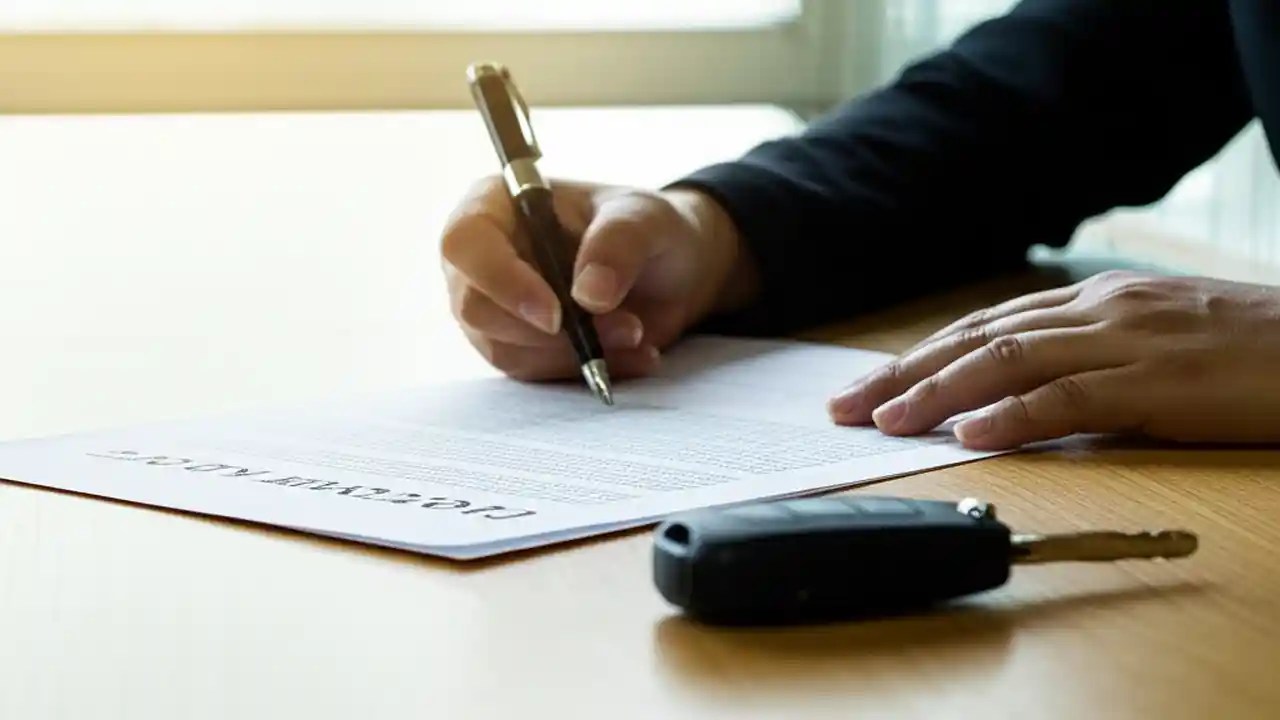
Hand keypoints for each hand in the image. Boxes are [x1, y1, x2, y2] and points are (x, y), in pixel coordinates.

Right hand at [441, 177, 754, 379]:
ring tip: (636, 334)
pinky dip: (583, 370)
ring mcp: (494, 306)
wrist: (668, 272)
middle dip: (549, 331)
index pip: (465, 242)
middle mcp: (482, 258)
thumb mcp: (646, 218)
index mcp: (497, 204)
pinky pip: (532, 372)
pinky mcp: (516, 346)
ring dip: (573, 354)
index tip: (555, 315)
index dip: (501, 281)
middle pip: (475, 307)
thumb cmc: (645, 227)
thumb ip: (619, 244)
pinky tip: (631, 354)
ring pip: (504, 349)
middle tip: (625, 327)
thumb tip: (588, 294)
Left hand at [828, 270, 1279, 448]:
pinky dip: (1014, 416)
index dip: (917, 357)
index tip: (866, 386)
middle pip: (975, 338)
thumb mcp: (1148, 343)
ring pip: (1007, 361)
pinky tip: (970, 435)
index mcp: (1091, 303)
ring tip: (885, 422)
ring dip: (937, 394)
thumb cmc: (1244, 351)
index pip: (981, 326)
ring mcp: (1125, 341)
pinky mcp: (1158, 382)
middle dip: (902, 374)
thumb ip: (1083, 360)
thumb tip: (1014, 398)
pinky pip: (1071, 398)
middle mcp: (1096, 312)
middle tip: (842, 407)